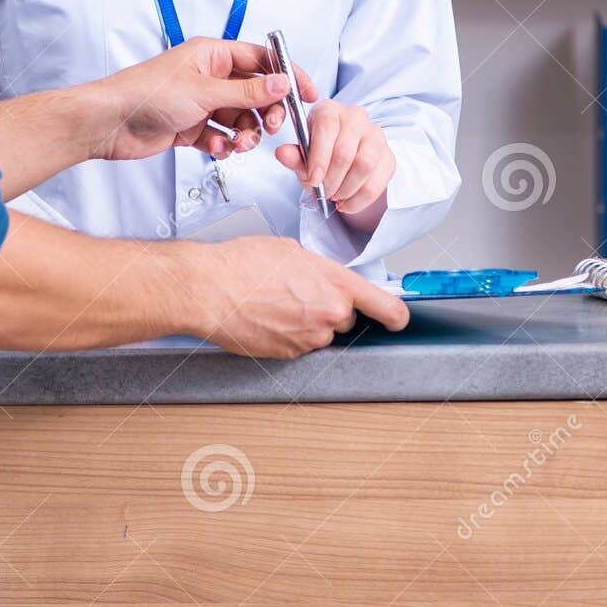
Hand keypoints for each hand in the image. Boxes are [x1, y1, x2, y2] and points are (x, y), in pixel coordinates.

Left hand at [88, 37, 316, 163]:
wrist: (110, 123)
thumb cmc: (147, 94)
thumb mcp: (205, 92)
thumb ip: (247, 91)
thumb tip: (281, 83)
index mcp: (212, 55)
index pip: (261, 59)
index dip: (286, 75)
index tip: (307, 94)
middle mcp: (208, 76)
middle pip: (254, 92)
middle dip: (266, 111)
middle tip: (271, 126)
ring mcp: (200, 103)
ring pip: (239, 117)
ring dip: (245, 133)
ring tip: (240, 143)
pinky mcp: (190, 127)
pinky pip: (220, 136)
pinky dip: (222, 144)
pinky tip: (215, 148)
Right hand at [191, 236, 408, 356]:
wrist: (209, 290)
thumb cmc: (241, 264)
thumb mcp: (291, 251)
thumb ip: (319, 269)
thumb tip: (323, 279)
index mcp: (335, 285)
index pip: (386, 307)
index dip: (395, 315)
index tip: (397, 318)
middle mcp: (328, 315)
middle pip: (345, 319)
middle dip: (329, 309)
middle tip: (300, 294)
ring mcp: (308, 339)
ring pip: (320, 333)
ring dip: (306, 322)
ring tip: (275, 303)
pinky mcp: (288, 355)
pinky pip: (298, 345)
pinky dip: (287, 333)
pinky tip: (267, 316)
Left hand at [275, 100, 395, 214]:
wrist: (343, 161)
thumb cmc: (319, 153)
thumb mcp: (302, 155)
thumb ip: (293, 156)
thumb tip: (282, 153)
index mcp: (329, 110)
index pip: (327, 127)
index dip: (319, 156)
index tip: (313, 179)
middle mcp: (355, 117)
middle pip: (345, 151)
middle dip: (331, 179)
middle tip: (323, 192)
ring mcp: (375, 135)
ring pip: (364, 165)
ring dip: (346, 188)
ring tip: (335, 197)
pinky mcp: (388, 156)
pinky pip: (377, 182)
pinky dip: (359, 199)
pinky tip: (347, 204)